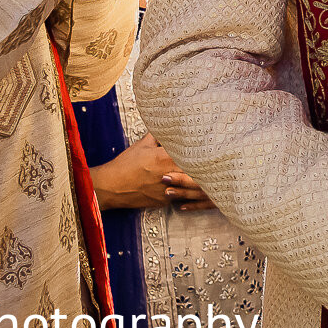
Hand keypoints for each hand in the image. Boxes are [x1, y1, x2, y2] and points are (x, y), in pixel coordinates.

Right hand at [90, 134, 210, 212]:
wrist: (110, 187)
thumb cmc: (124, 165)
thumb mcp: (141, 145)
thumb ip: (157, 136)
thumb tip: (165, 126)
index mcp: (164, 157)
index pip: (189, 153)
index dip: (202, 152)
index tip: (212, 149)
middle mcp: (168, 173)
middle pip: (194, 171)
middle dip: (205, 168)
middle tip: (217, 164)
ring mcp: (166, 189)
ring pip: (189, 187)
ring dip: (198, 183)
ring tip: (211, 179)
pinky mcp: (162, 201)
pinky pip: (178, 197)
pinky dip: (185, 193)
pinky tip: (193, 191)